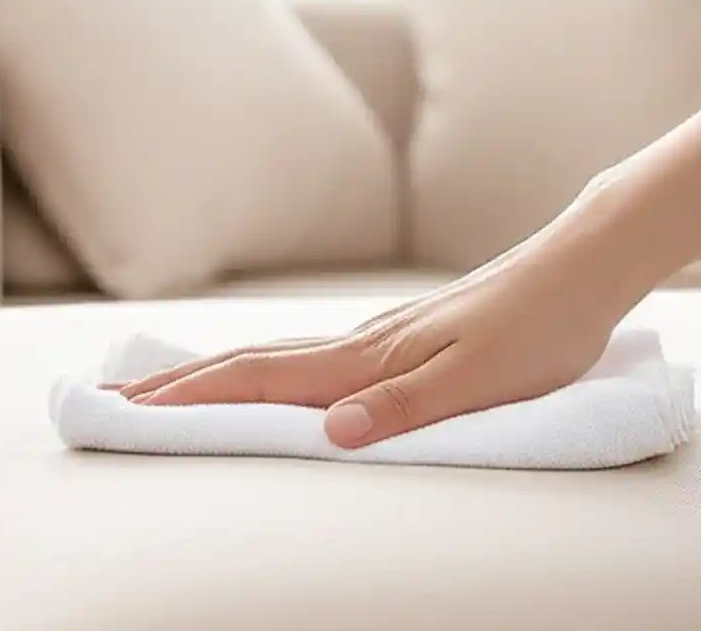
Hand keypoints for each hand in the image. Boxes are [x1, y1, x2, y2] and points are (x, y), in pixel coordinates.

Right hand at [115, 194, 654, 448]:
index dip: (194, 399)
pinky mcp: (399, 335)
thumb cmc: (539, 330)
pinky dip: (263, 366)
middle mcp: (361, 341)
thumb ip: (405, 408)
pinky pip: (309, 354)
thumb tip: (329, 432)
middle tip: (120, 402)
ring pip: (276, 354)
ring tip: (171, 389)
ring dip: (215, 374)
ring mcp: (377, 334)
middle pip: (251, 361)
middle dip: (181, 385)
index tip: (133, 412)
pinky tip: (269, 374)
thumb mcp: (481, 381)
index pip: (260, 378)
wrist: (579, 268)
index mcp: (370, 357)